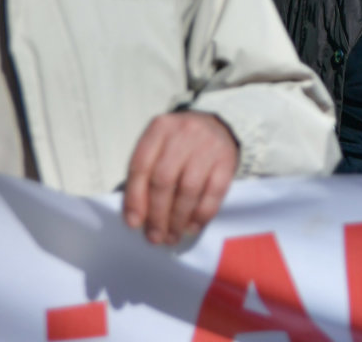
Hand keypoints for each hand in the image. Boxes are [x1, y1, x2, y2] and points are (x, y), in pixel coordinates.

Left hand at [123, 111, 238, 245]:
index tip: (134, 223)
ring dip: (178, 218)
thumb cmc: (180, 144)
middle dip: (157, 214)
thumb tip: (137, 217)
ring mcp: (208, 146)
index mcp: (159, 128)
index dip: (134, 198)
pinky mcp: (227, 160)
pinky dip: (202, 214)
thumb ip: (145, 175)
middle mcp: (183, 133)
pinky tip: (192, 226)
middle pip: (164, 180)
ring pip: (188, 189)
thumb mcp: (158, 147)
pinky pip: (214, 192)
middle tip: (155, 236)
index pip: (140, 167)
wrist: (219, 125)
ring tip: (172, 236)